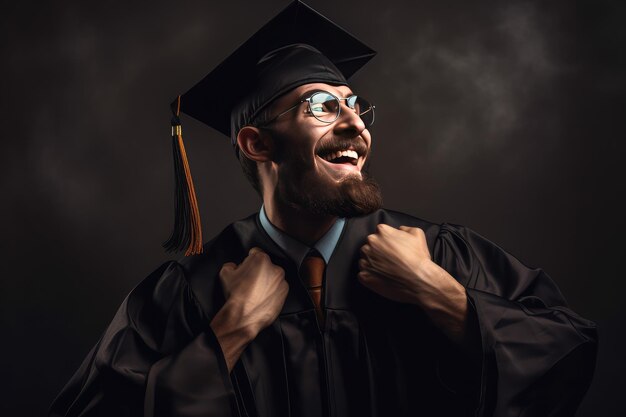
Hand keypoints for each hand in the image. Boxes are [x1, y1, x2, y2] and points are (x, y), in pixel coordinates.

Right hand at [218, 247, 288, 336]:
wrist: (243, 316)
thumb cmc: (236, 295)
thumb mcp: (225, 274)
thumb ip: (231, 265)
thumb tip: (233, 267)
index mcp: (261, 259)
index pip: (255, 253)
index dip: (248, 259)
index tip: (246, 266)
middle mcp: (275, 268)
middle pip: (266, 265)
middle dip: (258, 271)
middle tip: (249, 281)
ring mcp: (281, 282)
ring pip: (273, 278)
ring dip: (266, 281)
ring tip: (255, 291)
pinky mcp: (284, 294)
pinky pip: (277, 289)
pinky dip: (271, 292)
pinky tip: (261, 298)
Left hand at [358, 224, 469, 345]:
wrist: (419, 281)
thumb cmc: (419, 258)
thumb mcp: (418, 234)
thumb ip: (405, 228)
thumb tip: (399, 230)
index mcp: (382, 232)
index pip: (380, 233)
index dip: (387, 241)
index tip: (393, 248)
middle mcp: (370, 244)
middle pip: (370, 245)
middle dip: (378, 251)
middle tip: (390, 260)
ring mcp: (365, 260)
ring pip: (365, 259)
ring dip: (373, 263)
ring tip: (387, 270)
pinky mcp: (364, 276)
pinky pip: (363, 274)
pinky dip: (371, 276)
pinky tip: (382, 278)